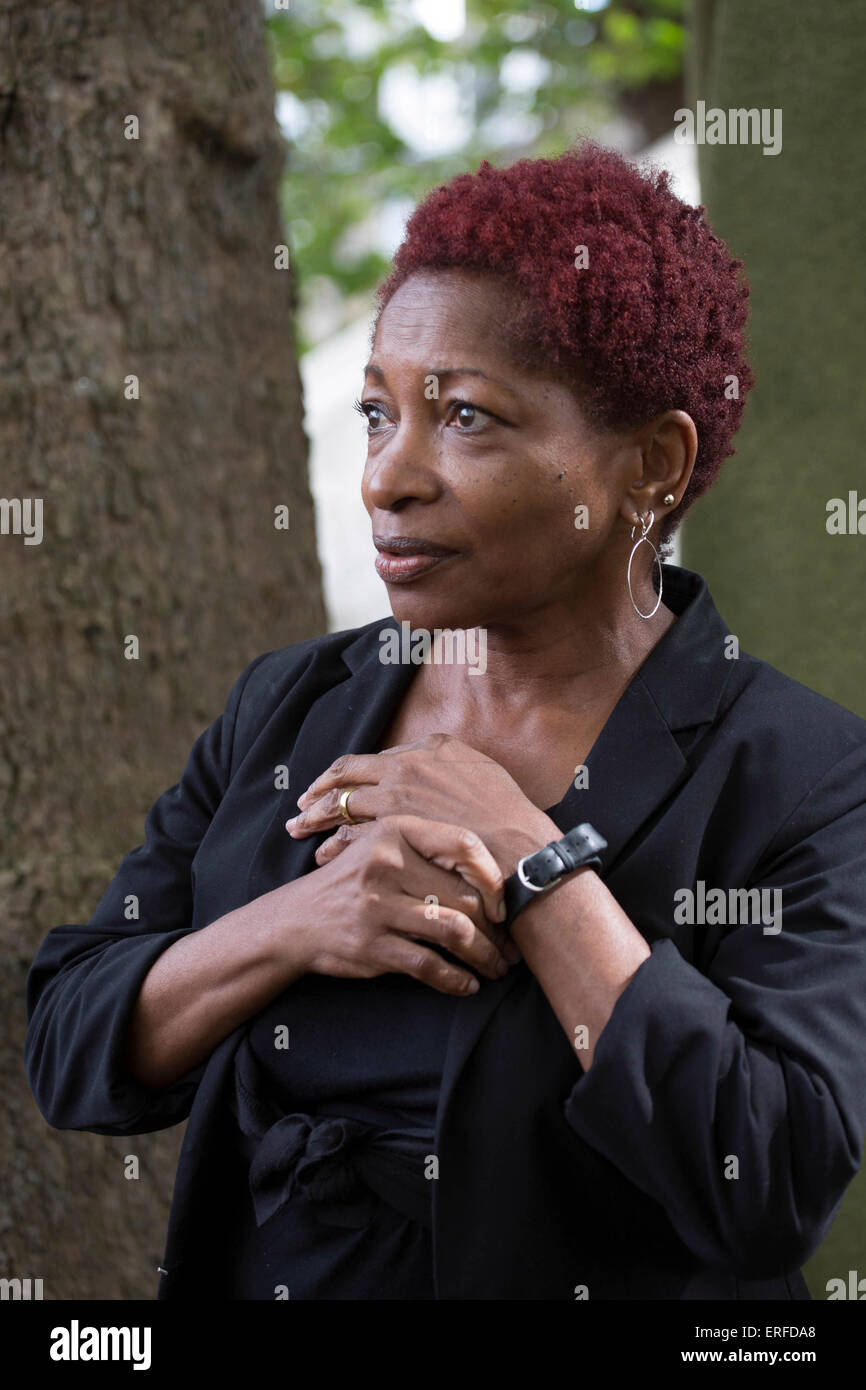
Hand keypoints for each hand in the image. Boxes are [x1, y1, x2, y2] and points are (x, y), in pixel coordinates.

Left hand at [287, 732, 557, 876]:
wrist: (517, 848)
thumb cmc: (508, 815)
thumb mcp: (482, 771)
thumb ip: (452, 763)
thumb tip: (437, 761)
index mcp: (429, 748)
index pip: (377, 757)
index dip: (354, 771)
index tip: (338, 782)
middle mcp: (406, 767)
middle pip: (347, 773)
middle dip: (320, 788)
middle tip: (302, 802)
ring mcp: (396, 799)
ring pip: (341, 804)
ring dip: (315, 816)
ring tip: (299, 828)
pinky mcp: (391, 831)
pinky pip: (349, 836)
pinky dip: (332, 845)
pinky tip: (322, 855)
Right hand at [288, 813, 517, 995]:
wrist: (296, 920)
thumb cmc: (355, 883)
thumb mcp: (383, 850)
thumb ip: (430, 855)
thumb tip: (498, 882)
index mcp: (395, 831)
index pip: (464, 845)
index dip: (494, 876)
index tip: (504, 904)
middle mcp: (386, 863)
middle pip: (464, 895)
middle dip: (497, 929)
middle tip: (511, 948)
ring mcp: (377, 905)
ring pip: (454, 930)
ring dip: (484, 955)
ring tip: (496, 967)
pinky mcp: (371, 944)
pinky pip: (428, 964)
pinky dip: (455, 979)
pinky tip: (467, 985)